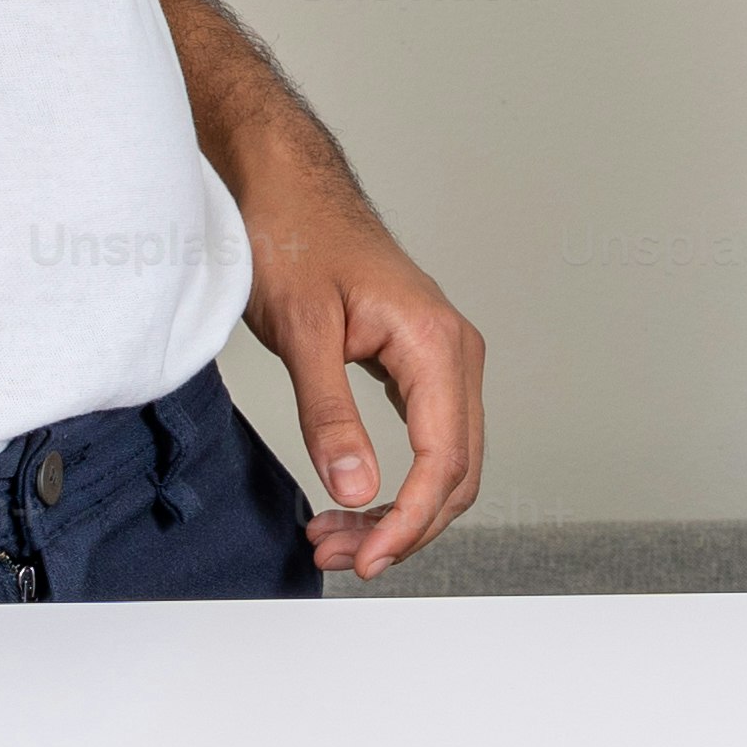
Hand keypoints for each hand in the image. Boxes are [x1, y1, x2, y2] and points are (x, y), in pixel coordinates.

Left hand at [228, 129, 488, 580]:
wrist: (287, 188)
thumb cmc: (295, 239)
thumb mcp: (302, 332)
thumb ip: (329, 416)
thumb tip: (356, 490)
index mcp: (436, 343)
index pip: (446, 459)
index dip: (409, 520)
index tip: (365, 558)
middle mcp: (454, 352)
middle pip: (458, 472)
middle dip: (404, 526)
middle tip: (337, 555)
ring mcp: (442, 359)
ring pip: (447, 462)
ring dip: (399, 510)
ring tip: (335, 536)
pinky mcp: (420, 365)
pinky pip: (430, 440)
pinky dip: (397, 482)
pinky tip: (353, 500)